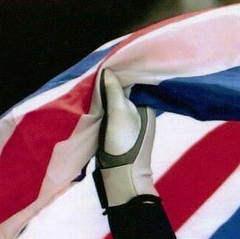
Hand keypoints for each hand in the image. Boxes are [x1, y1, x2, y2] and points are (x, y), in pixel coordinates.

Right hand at [93, 70, 157, 208]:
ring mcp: (130, 122)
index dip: (120, 73)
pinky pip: (111, 111)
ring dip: (105, 93)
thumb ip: (115, 92)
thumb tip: (109, 71)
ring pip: (116, 100)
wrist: (122, 174)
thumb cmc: (124, 143)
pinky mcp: (119, 130)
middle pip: (124, 91)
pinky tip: (94, 98)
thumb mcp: (119, 113)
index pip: (134, 83)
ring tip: (93, 81)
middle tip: (96, 71)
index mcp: (146, 107)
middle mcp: (141, 113)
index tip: (105, 63)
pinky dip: (103, 105)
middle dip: (112, 82)